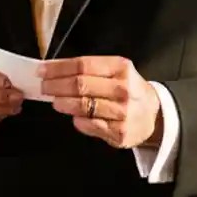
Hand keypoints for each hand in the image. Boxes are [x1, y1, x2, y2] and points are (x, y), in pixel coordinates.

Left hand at [39, 55, 162, 148]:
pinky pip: (90, 125)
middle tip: (44, 86)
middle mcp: (123, 88)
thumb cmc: (128, 89)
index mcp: (120, 68)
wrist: (154, 114)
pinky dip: (77, 120)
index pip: (82, 65)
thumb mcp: (116, 71)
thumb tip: (54, 71)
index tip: (42, 70)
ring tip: (55, 101)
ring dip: (63, 103)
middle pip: (80, 84)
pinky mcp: (119, 132)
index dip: (58, 68)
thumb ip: (89, 70)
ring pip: (83, 106)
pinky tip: (73, 116)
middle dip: (56, 85)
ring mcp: (122, 112)